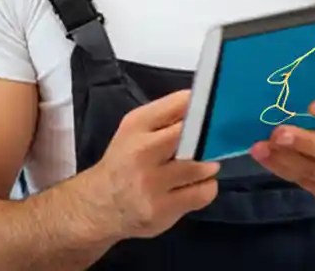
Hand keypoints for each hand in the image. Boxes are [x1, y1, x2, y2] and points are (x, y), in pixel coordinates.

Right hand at [81, 90, 220, 240]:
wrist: (100, 203)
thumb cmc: (124, 160)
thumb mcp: (136, 129)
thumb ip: (167, 117)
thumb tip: (207, 107)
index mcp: (137, 124)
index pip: (181, 105)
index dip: (203, 108)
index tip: (214, 112)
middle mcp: (143, 151)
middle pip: (194, 135)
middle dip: (209, 138)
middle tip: (214, 141)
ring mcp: (152, 183)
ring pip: (202, 167)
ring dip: (208, 166)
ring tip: (200, 166)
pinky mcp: (162, 209)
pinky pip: (203, 193)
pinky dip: (206, 188)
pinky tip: (195, 186)